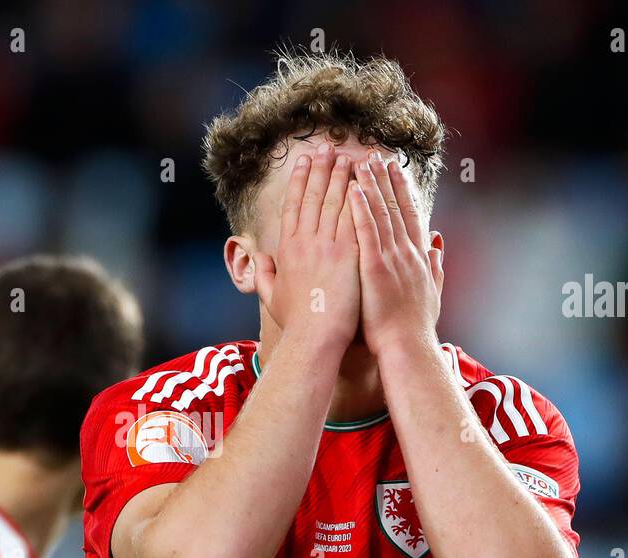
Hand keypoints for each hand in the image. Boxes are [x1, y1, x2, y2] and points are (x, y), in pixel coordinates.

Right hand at [252, 143, 359, 353]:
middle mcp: (305, 243)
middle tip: (330, 148)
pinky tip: (367, 181)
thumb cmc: (296, 324)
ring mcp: (327, 247)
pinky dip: (361, 197)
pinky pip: (356, 218)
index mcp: (287, 250)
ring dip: (343, 176)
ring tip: (351, 156)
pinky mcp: (349, 254)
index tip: (306, 162)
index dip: (300, 181)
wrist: (315, 338)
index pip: (293, 206)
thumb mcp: (272, 298)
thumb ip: (264, 276)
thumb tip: (260, 260)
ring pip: (336, 202)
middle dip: (322, 169)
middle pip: (314, 197)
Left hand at [348, 152, 442, 353]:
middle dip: (386, 180)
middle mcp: (407, 252)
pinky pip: (366, 233)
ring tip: (361, 163)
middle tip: (376, 155)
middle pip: (395, 207)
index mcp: (418, 257)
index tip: (396, 170)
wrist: (408, 348)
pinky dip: (360, 210)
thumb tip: (438, 243)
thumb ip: (435, 265)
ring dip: (371, 186)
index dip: (402, 190)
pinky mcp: (375, 269)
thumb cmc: (415, 327)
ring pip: (380, 214)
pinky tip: (353, 191)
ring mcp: (392, 259)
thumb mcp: (432, 291)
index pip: (409, 215)